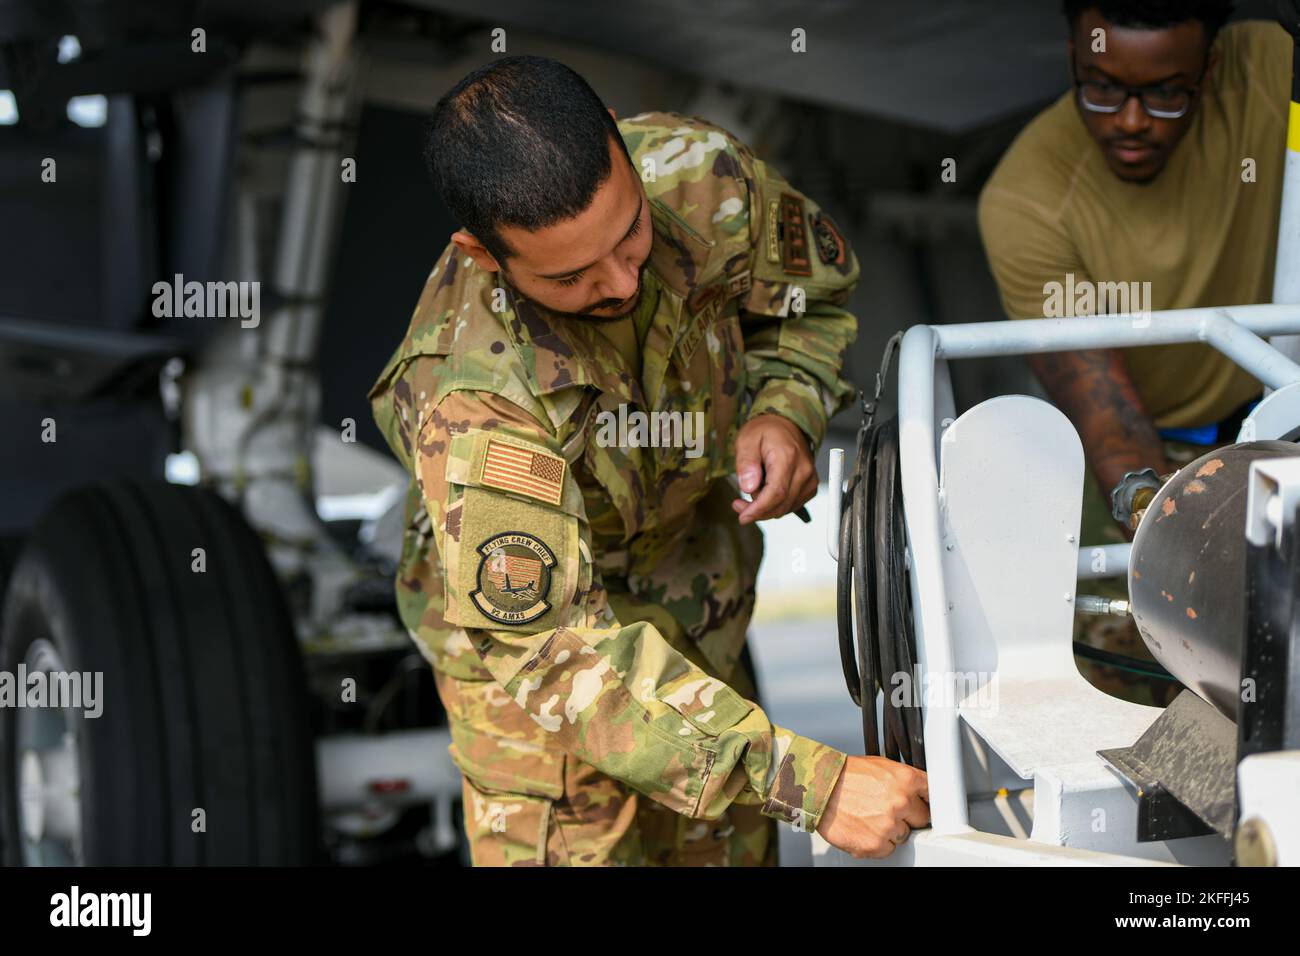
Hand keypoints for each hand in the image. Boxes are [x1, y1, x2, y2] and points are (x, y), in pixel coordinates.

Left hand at [732, 413, 816, 524]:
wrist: (786, 425)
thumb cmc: (766, 431)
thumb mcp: (747, 440)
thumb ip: (746, 463)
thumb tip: (749, 487)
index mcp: (788, 457)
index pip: (776, 493)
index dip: (759, 510)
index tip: (743, 516)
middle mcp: (803, 470)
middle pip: (781, 505)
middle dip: (758, 511)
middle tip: (738, 505)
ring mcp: (810, 479)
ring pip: (786, 508)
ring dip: (766, 509)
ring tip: (751, 493)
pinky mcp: (810, 486)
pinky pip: (792, 505)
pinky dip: (777, 505)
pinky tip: (765, 494)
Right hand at [815, 755, 929, 858]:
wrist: (819, 787)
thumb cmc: (847, 775)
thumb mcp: (881, 766)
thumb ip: (904, 780)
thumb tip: (920, 792)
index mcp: (906, 780)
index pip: (933, 795)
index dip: (925, 800)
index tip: (922, 803)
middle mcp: (901, 802)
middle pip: (922, 819)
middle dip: (908, 816)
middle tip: (887, 808)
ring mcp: (889, 825)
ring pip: (904, 835)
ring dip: (891, 830)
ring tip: (870, 815)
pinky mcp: (876, 844)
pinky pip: (888, 849)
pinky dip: (877, 842)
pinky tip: (864, 826)